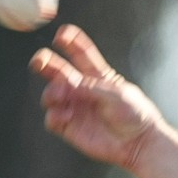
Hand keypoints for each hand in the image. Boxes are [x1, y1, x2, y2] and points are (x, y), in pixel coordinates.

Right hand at [30, 25, 162, 169]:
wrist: (138, 144)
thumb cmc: (135, 115)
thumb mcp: (118, 95)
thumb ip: (92, 88)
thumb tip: (70, 84)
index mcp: (97, 75)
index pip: (80, 52)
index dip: (70, 40)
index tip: (62, 34)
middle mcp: (83, 89)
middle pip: (58, 70)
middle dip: (45, 62)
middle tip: (38, 61)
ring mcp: (75, 107)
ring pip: (51, 93)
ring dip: (51, 92)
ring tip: (60, 96)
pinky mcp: (70, 127)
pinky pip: (52, 118)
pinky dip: (53, 115)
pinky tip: (64, 116)